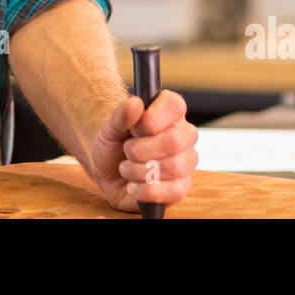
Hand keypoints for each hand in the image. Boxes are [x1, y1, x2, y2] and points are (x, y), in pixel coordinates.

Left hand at [89, 89, 197, 213]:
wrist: (109, 171)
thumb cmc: (114, 144)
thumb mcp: (110, 126)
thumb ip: (121, 114)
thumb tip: (136, 103)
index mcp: (169, 112)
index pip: (175, 106)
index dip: (152, 118)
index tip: (135, 127)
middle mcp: (183, 135)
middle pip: (174, 140)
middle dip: (140, 149)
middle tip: (127, 150)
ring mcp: (186, 162)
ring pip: (174, 167)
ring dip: (140, 171)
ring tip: (126, 168)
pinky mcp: (181, 187)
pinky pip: (174, 191)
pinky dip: (146, 191)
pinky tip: (133, 186)